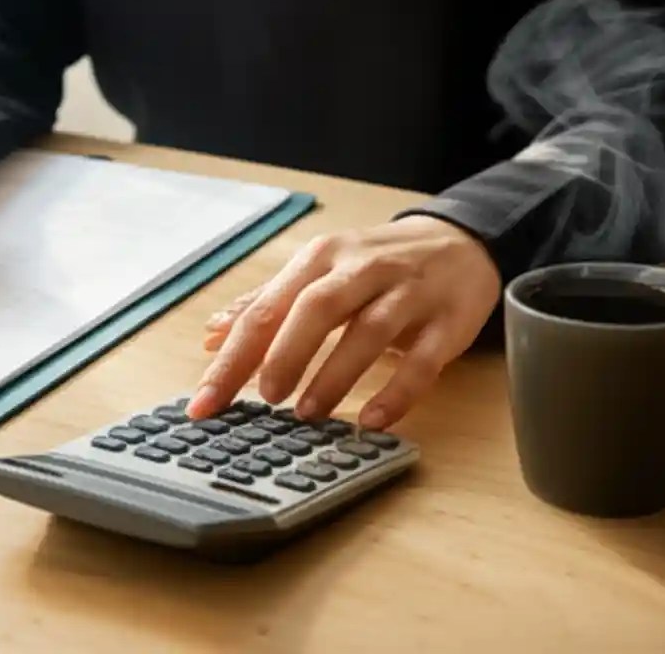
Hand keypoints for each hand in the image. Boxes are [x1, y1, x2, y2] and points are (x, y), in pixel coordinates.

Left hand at [188, 216, 500, 428]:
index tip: (205, 402)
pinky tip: (373, 420)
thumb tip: (213, 336)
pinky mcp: (447, 321)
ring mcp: (407, 293)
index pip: (267, 309)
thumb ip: (266, 304)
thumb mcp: (317, 273)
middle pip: (316, 308)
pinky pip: (423, 361)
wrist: (459, 243)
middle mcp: (361, 269)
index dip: (232, 357)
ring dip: (335, 374)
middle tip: (265, 398)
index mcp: (319, 258)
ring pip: (369, 330)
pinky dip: (398, 392)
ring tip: (309, 413)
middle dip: (285, 354)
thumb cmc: (374, 265)